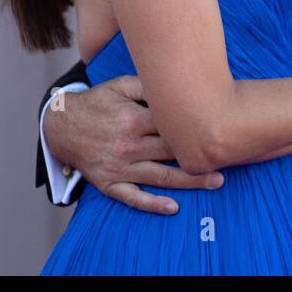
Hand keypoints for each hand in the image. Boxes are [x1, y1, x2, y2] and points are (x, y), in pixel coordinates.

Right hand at [44, 74, 223, 213]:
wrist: (60, 126)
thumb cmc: (96, 103)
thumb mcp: (120, 85)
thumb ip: (149, 86)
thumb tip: (179, 83)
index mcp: (133, 120)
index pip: (173, 126)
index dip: (199, 127)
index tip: (221, 127)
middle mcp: (128, 146)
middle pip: (173, 153)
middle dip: (202, 156)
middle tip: (231, 156)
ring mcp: (119, 168)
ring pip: (161, 178)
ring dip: (190, 182)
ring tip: (216, 182)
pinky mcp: (109, 184)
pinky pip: (133, 198)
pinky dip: (153, 205)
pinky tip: (173, 208)